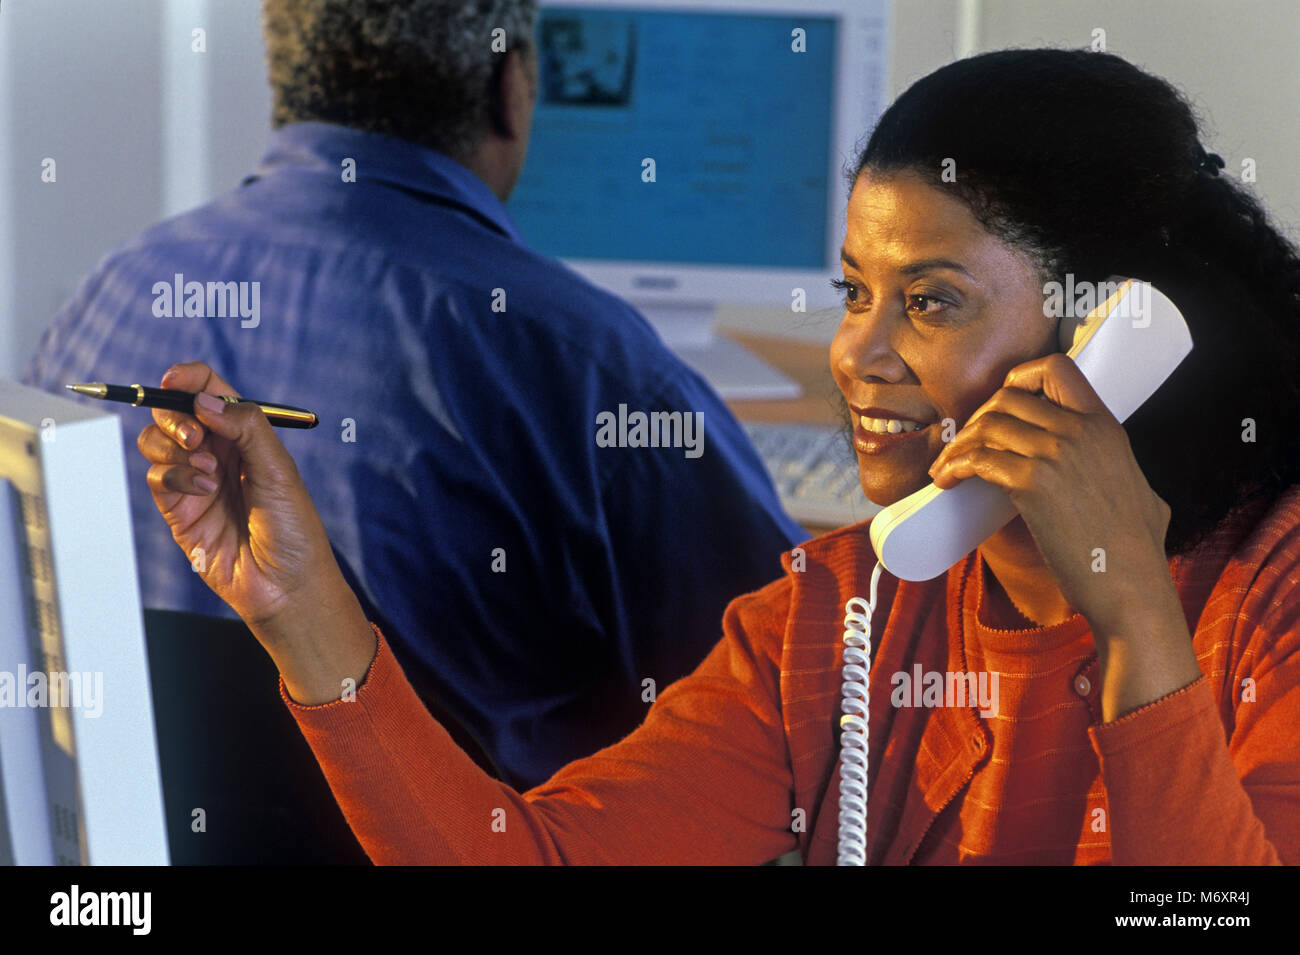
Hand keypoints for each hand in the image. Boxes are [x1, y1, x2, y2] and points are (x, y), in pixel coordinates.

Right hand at [136, 361, 345, 639]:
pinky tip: (205, 491)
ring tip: (209, 472)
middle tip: (197, 437)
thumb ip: (246, 428)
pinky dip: (176, 476)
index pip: (210, 393)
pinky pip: (158, 477)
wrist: (286, 584)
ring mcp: (196, 480)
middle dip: (175, 416)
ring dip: (175, 447)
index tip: (175, 380)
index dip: (189, 380)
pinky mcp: (180, 510)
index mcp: (245, 437)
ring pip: (156, 442)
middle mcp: (218, 454)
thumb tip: (205, 400)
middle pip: (174, 413)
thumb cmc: (294, 529)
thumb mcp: (279, 470)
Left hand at [926, 353, 1171, 633]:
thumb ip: (1118, 468)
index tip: (1000, 405)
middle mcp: (1080, 430)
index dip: (1020, 377)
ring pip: (986, 426)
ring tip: (946, 468)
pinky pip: (977, 459)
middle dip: (977, 418)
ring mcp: (1055, 454)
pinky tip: (945, 482)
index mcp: (1104, 425)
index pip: (1057, 367)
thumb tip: (1107, 470)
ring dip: (958, 445)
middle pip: (1007, 398)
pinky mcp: (1032, 483)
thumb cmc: (1134, 550)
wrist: (1131, 585)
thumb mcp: (1140, 489)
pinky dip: (953, 467)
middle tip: (964, 446)